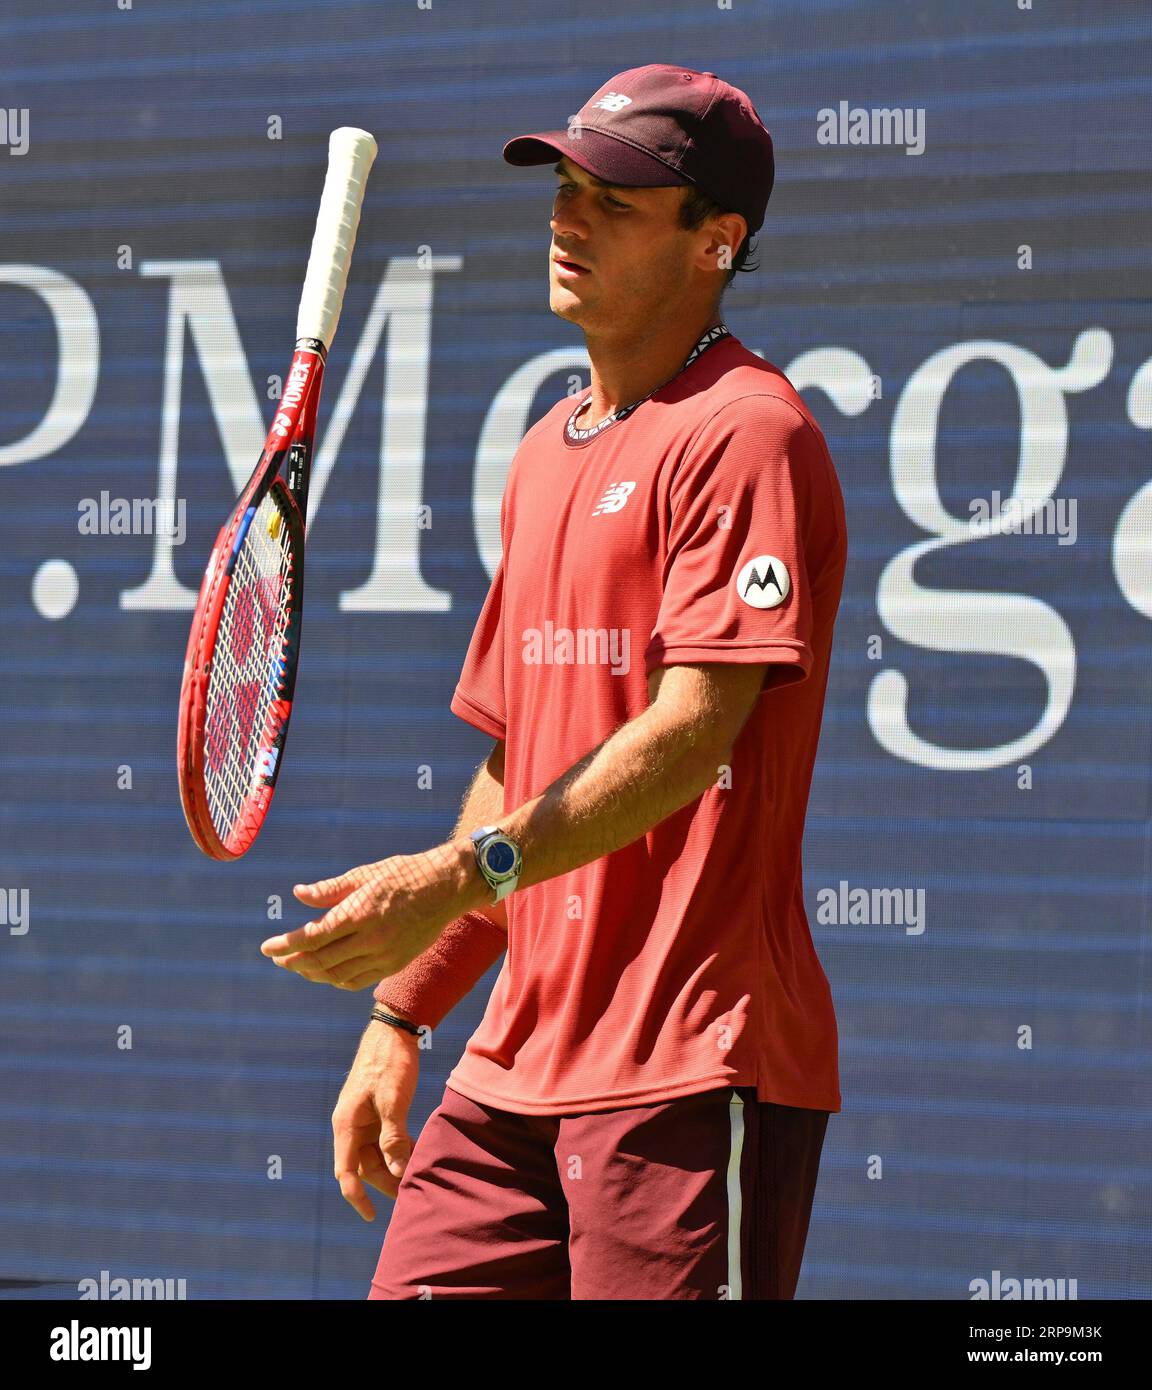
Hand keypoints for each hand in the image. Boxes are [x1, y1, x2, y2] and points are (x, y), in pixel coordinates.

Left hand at [260, 843, 482, 989]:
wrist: (446, 889)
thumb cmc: (403, 874)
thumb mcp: (364, 874)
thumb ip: (330, 890)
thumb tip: (298, 894)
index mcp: (360, 912)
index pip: (312, 936)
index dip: (286, 944)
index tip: (267, 948)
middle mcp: (371, 938)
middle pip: (320, 960)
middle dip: (293, 961)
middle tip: (278, 958)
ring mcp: (384, 955)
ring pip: (336, 974)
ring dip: (312, 973)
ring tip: (297, 966)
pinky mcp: (394, 964)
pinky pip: (357, 981)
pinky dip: (335, 979)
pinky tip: (325, 972)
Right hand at [333, 1021, 419, 1219]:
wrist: (394, 1030)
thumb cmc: (391, 1063)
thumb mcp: (393, 1100)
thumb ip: (393, 1137)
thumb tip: (397, 1171)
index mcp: (346, 1123)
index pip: (346, 1171)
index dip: (357, 1196)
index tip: (371, 1216)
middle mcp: (350, 1124)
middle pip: (363, 1165)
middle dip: (385, 1181)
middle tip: (410, 1193)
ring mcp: (362, 1117)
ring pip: (375, 1153)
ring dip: (393, 1165)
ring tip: (416, 1174)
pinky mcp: (375, 1110)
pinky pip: (383, 1139)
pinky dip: (397, 1149)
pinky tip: (416, 1151)